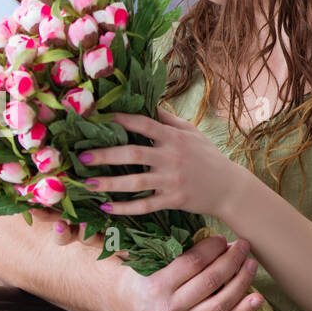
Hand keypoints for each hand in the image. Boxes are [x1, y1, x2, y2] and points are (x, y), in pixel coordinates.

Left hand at [79, 107, 245, 219]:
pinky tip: (106, 207)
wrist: (230, 188)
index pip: (143, 124)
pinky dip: (124, 208)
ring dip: (109, 183)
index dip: (120, 120)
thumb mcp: (191, 132)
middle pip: (133, 154)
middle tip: (82, 156)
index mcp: (173, 137)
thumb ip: (167, 119)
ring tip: (87, 184)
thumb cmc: (207, 157)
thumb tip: (146, 102)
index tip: (97, 117)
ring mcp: (171, 180)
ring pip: (135, 182)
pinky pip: (144, 205)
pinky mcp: (172, 200)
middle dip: (105, 154)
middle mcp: (171, 157)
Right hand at [109, 233, 264, 310]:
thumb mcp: (136, 257)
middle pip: (211, 281)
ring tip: (251, 263)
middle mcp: (171, 307)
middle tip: (242, 245)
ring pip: (221, 302)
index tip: (220, 238)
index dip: (211, 248)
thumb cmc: (131, 275)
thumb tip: (179, 218)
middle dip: (231, 260)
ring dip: (241, 281)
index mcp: (156, 286)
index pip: (192, 263)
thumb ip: (155, 241)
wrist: (121, 306)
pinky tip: (258, 297)